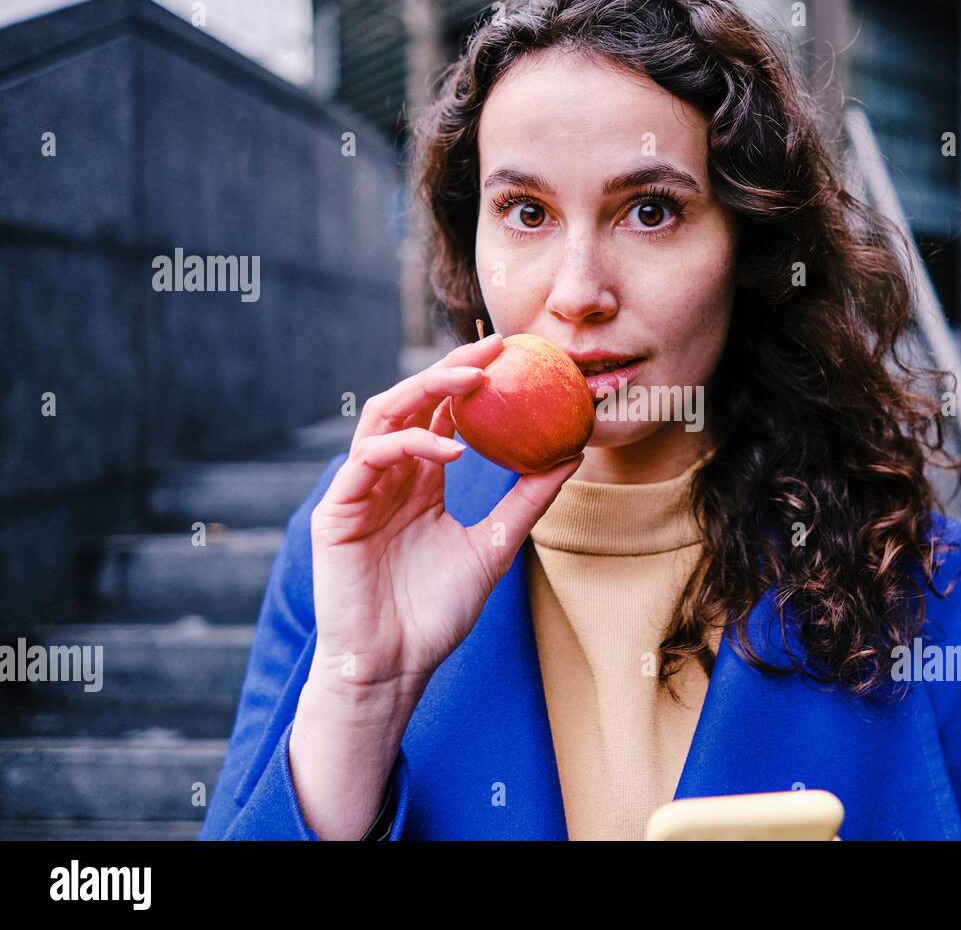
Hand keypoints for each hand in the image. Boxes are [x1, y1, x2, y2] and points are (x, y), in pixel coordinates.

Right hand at [307, 332, 583, 703]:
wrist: (394, 665)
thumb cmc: (438, 613)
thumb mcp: (495, 547)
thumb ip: (526, 500)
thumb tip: (571, 455)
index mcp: (420, 482)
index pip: (442, 413)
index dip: (471, 379)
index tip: (514, 354)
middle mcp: (388, 477)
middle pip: (412, 401)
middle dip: (450, 367)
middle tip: (494, 347)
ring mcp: (359, 491)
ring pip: (384, 417)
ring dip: (426, 391)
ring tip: (473, 381)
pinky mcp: (336, 512)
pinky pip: (367, 460)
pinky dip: (407, 445)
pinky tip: (448, 450)